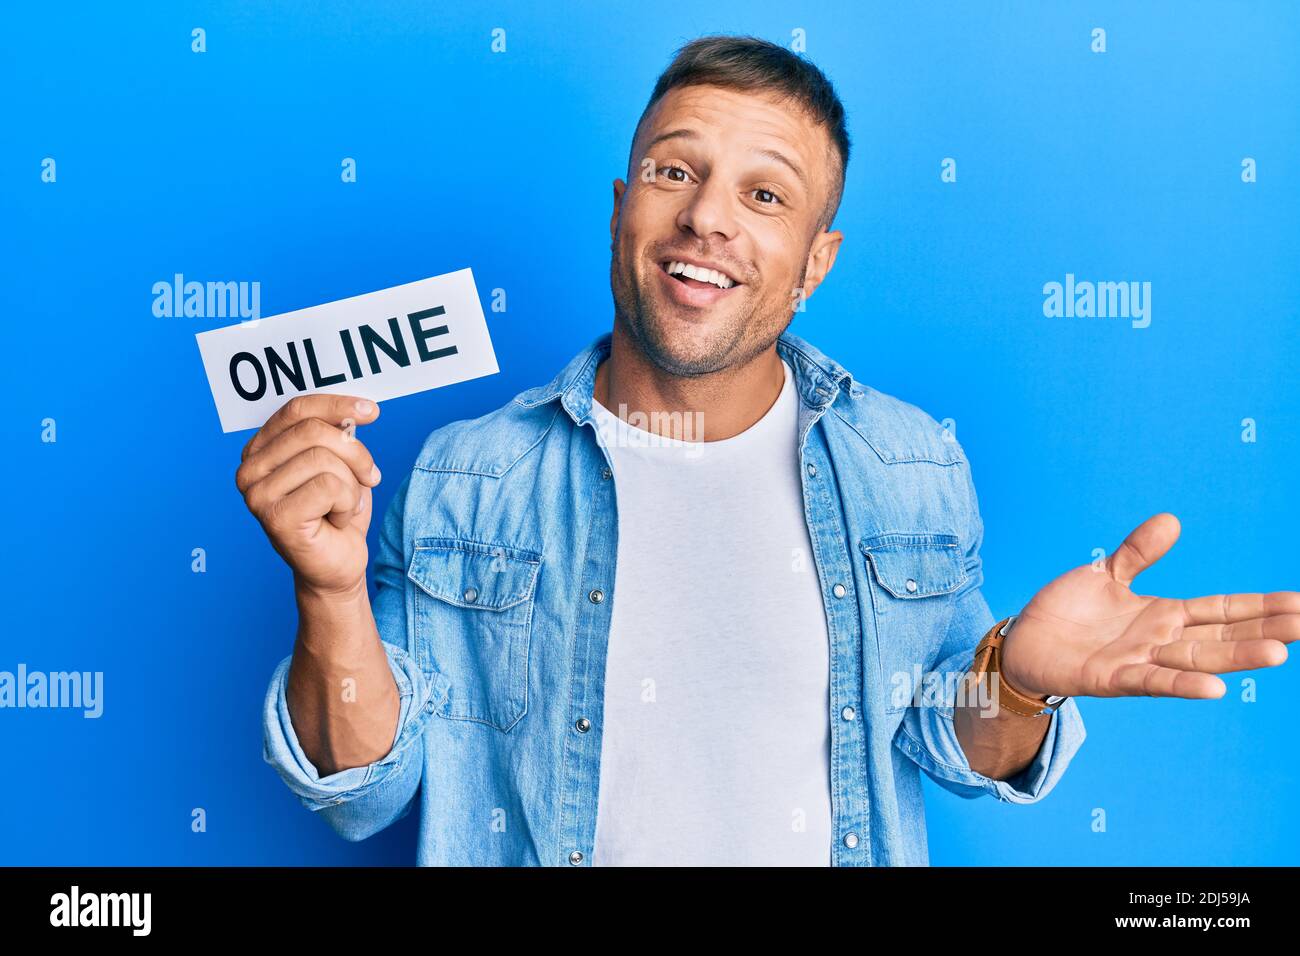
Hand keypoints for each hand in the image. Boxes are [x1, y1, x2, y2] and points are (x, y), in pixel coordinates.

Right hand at [235, 394, 382, 597]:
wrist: (338, 565)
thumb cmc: (337, 511)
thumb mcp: (340, 463)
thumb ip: (337, 433)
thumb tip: (358, 408)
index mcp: (260, 449)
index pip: (297, 410)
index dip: (337, 404)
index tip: (373, 411)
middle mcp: (250, 469)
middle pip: (313, 431)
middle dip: (354, 452)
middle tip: (370, 476)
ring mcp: (257, 495)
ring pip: (324, 459)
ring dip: (351, 484)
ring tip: (344, 505)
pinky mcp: (274, 518)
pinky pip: (330, 487)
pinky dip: (348, 503)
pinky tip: (337, 520)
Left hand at [1000, 513, 1298, 699]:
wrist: (1023, 642)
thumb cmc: (1067, 612)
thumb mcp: (1105, 573)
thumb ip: (1138, 552)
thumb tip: (1173, 521)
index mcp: (1162, 615)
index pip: (1222, 609)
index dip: (1260, 606)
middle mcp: (1159, 642)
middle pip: (1221, 636)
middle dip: (1263, 631)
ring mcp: (1138, 662)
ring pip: (1195, 660)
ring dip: (1235, 658)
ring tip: (1278, 654)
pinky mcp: (1110, 679)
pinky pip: (1151, 681)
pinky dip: (1182, 685)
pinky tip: (1216, 689)